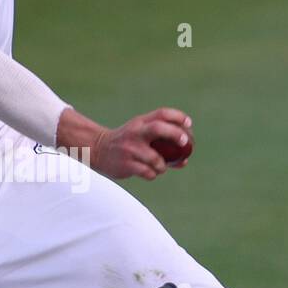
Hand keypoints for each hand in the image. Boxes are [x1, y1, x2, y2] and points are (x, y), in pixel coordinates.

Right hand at [57, 106, 192, 180]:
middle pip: (159, 128)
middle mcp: (135, 133)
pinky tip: (150, 173)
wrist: (97, 150)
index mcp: (140, 122)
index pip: (162, 113)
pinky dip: (153, 174)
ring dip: (163, 166)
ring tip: (160, 168)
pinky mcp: (126, 164)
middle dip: (176, 135)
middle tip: (185, 143)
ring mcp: (130, 149)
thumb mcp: (140, 134)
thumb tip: (185, 160)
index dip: (179, 117)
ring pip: (156, 159)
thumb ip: (160, 142)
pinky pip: (147, 172)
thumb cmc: (127, 143)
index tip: (189, 125)